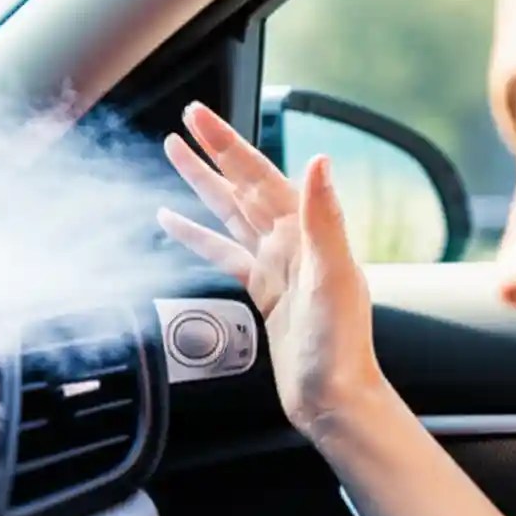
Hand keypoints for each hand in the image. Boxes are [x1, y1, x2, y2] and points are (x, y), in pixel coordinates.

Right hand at [158, 102, 383, 438]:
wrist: (335, 398)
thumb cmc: (340, 347)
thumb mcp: (332, 278)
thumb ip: (324, 218)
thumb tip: (319, 161)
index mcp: (306, 233)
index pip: (259, 176)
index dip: (228, 144)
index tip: (199, 117)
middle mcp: (291, 243)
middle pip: (243, 186)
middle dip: (213, 152)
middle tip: (185, 120)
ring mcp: (276, 266)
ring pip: (230, 213)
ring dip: (203, 184)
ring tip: (175, 154)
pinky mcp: (264, 291)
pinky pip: (224, 253)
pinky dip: (198, 236)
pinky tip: (174, 223)